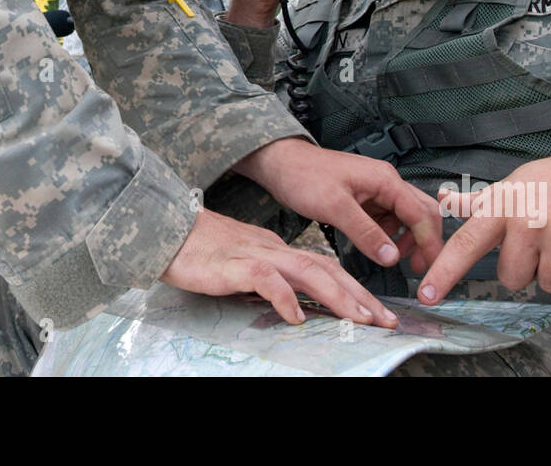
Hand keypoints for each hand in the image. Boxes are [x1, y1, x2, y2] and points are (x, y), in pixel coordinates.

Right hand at [161, 207, 400, 326]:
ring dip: (338, 295)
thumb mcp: (243, 264)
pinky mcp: (233, 264)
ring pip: (307, 270)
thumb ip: (269, 278)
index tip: (377, 312)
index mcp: (277, 249)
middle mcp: (274, 249)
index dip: (355, 289)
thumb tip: (295, 302)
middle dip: (360, 295)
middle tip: (385, 321)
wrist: (165, 229)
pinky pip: (265, 279)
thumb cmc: (200, 249)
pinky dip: (284, 297)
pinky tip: (296, 316)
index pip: (326, 266)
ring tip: (359, 318)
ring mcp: (255, 254)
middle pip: (327, 268)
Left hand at [233, 137, 443, 274]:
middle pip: (421, 213)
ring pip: (405, 217)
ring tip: (397, 261)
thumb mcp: (335, 207)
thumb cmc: (303, 176)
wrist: (280, 164)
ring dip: (406, 239)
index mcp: (385, 180)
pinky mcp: (364, 199)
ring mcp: (376, 190)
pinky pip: (386, 219)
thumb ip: (366, 233)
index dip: (429, 243)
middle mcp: (386, 183)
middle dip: (425, 240)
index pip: (421, 214)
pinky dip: (388, 235)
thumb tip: (392, 257)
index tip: (431, 268)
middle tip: (420, 268)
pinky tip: (379, 248)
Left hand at [417, 131, 550, 303]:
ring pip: (550, 285)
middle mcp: (532, 220)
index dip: (444, 272)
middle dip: (530, 266)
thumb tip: (444, 201)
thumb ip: (483, 202)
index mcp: (507, 203)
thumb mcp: (521, 181)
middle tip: (548, 237)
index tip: (426, 296)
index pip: (467, 242)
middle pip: (513, 278)